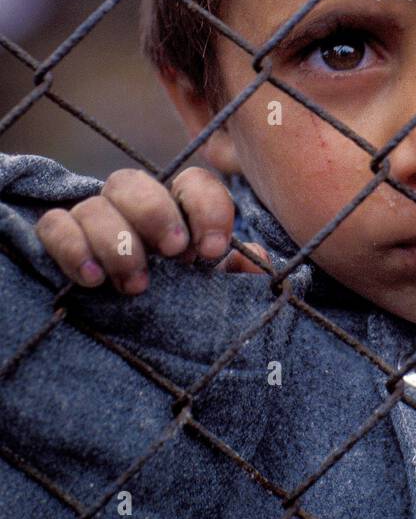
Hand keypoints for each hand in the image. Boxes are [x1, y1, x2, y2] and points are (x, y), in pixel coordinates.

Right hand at [34, 166, 268, 294]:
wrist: (141, 338)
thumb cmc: (183, 303)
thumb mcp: (214, 292)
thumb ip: (236, 273)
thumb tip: (257, 260)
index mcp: (176, 210)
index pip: (192, 182)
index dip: (206, 208)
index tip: (211, 250)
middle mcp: (132, 207)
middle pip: (131, 180)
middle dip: (153, 213)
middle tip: (171, 253)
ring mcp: (93, 221)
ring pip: (92, 205)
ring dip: (115, 242)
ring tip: (136, 286)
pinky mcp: (61, 241)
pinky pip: (54, 226)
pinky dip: (71, 248)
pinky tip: (93, 281)